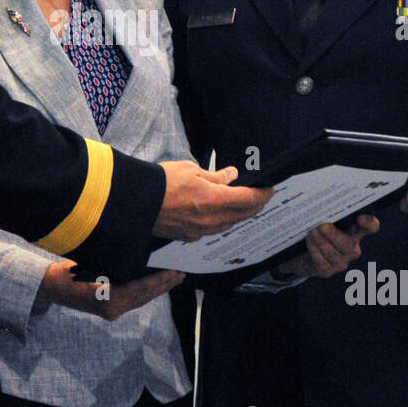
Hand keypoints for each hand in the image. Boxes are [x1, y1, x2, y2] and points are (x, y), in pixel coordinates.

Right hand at [35, 260, 185, 321]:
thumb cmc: (68, 271)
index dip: (159, 280)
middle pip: (145, 296)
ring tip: (174, 279)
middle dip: (164, 285)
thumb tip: (140, 256)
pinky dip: (147, 291)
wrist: (51, 287)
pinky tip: (157, 284)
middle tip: (182, 274)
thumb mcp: (92, 263)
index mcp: (109, 298)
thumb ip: (116, 264)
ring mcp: (112, 312)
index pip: (141, 288)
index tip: (174, 271)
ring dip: (158, 289)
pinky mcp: (111, 311)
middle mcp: (113, 309)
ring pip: (141, 300)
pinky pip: (134, 300)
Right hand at [152, 162, 272, 240]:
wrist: (137, 201)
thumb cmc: (162, 182)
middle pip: (242, 215)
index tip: (270, 188)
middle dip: (255, 205)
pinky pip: (213, 230)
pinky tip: (219, 214)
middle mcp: (211, 219)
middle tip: (261, 197)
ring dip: (239, 215)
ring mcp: (201, 230)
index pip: (248, 199)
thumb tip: (231, 175)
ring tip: (243, 205)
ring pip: (229, 224)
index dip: (263, 194)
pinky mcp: (189, 236)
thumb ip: (215, 176)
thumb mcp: (191, 170)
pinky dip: (221, 221)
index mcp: (214, 200)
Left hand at [276, 214, 378, 278]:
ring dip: (320, 242)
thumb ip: (326, 211)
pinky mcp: (327, 271)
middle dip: (334, 235)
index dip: (369, 224)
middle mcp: (352, 249)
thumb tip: (321, 197)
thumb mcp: (321, 219)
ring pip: (334, 254)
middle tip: (321, 226)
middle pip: (349, 244)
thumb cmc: (314, 230)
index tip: (360, 218)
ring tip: (311, 232)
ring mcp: (340, 262)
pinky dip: (314, 250)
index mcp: (355, 232)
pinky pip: (322, 262)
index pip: (371, 227)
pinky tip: (309, 242)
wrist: (299, 252)